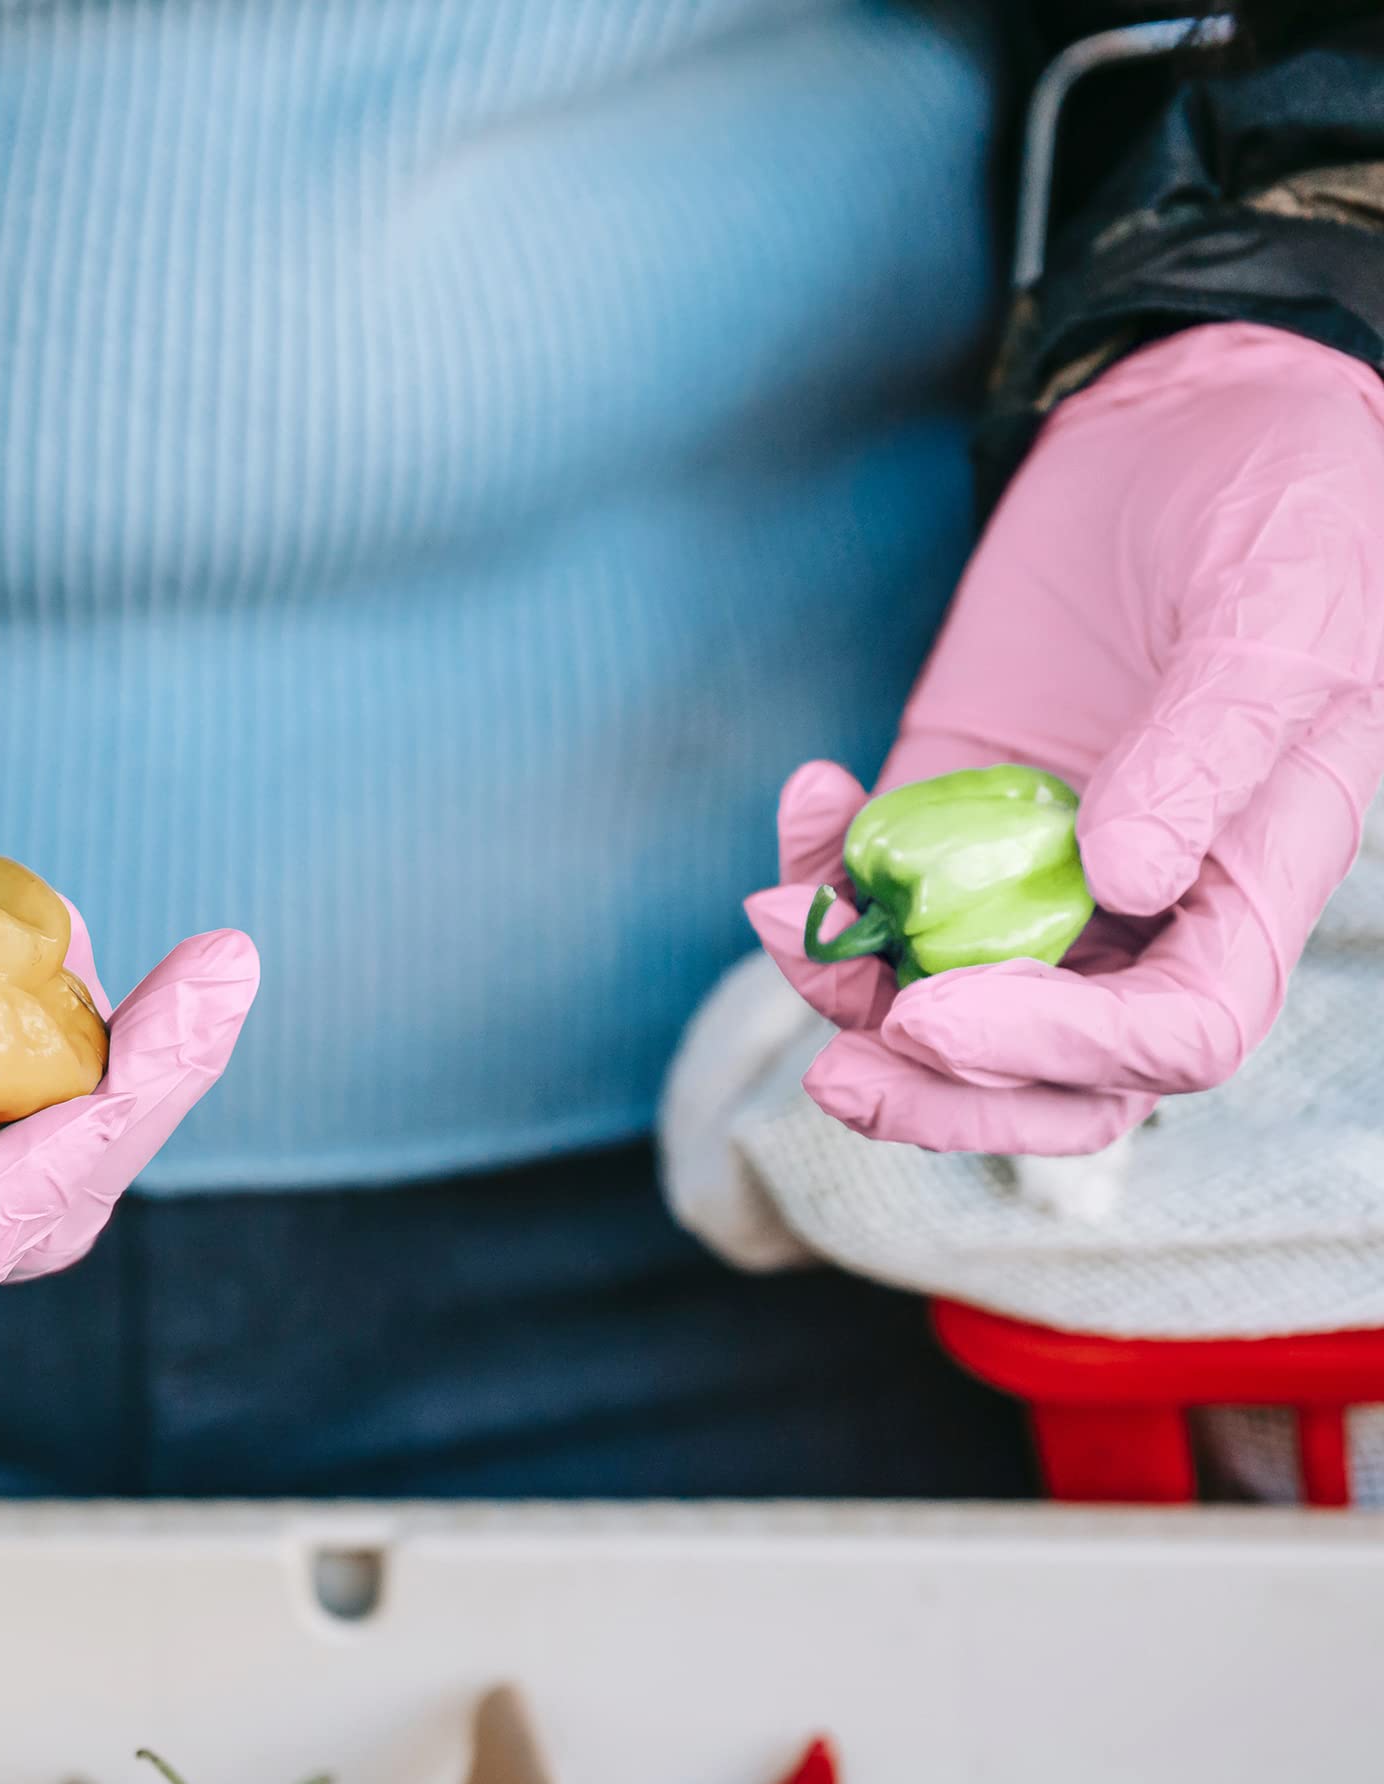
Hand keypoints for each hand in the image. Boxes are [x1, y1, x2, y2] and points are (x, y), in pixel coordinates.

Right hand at [0, 817, 258, 1344]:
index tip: (113, 1091)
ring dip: (128, 1059)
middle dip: (143, 1098)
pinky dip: (68, 1025)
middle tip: (222, 976)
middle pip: (29, 1215)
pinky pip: (21, 1097)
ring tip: (173, 958)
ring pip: (49, 1162)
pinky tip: (70, 944)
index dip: (25, 1191)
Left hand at [747, 324, 1383, 1153]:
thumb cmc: (1282, 503)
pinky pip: (879, 886)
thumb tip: (1125, 886)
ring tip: (779, 915)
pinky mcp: (950, 808)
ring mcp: (1033, 863)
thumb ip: (1209, 747)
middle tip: (834, 1076)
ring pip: (944, 998)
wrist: (1190, 416)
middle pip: (1050, 1071)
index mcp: (1246, 886)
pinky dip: (826, 871)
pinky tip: (810, 797)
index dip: (1057, 1052)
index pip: (1171, 1036)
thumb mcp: (1275, 612)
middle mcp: (1141, 904)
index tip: (935, 1010)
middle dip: (940, 1090)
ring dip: (850, 989)